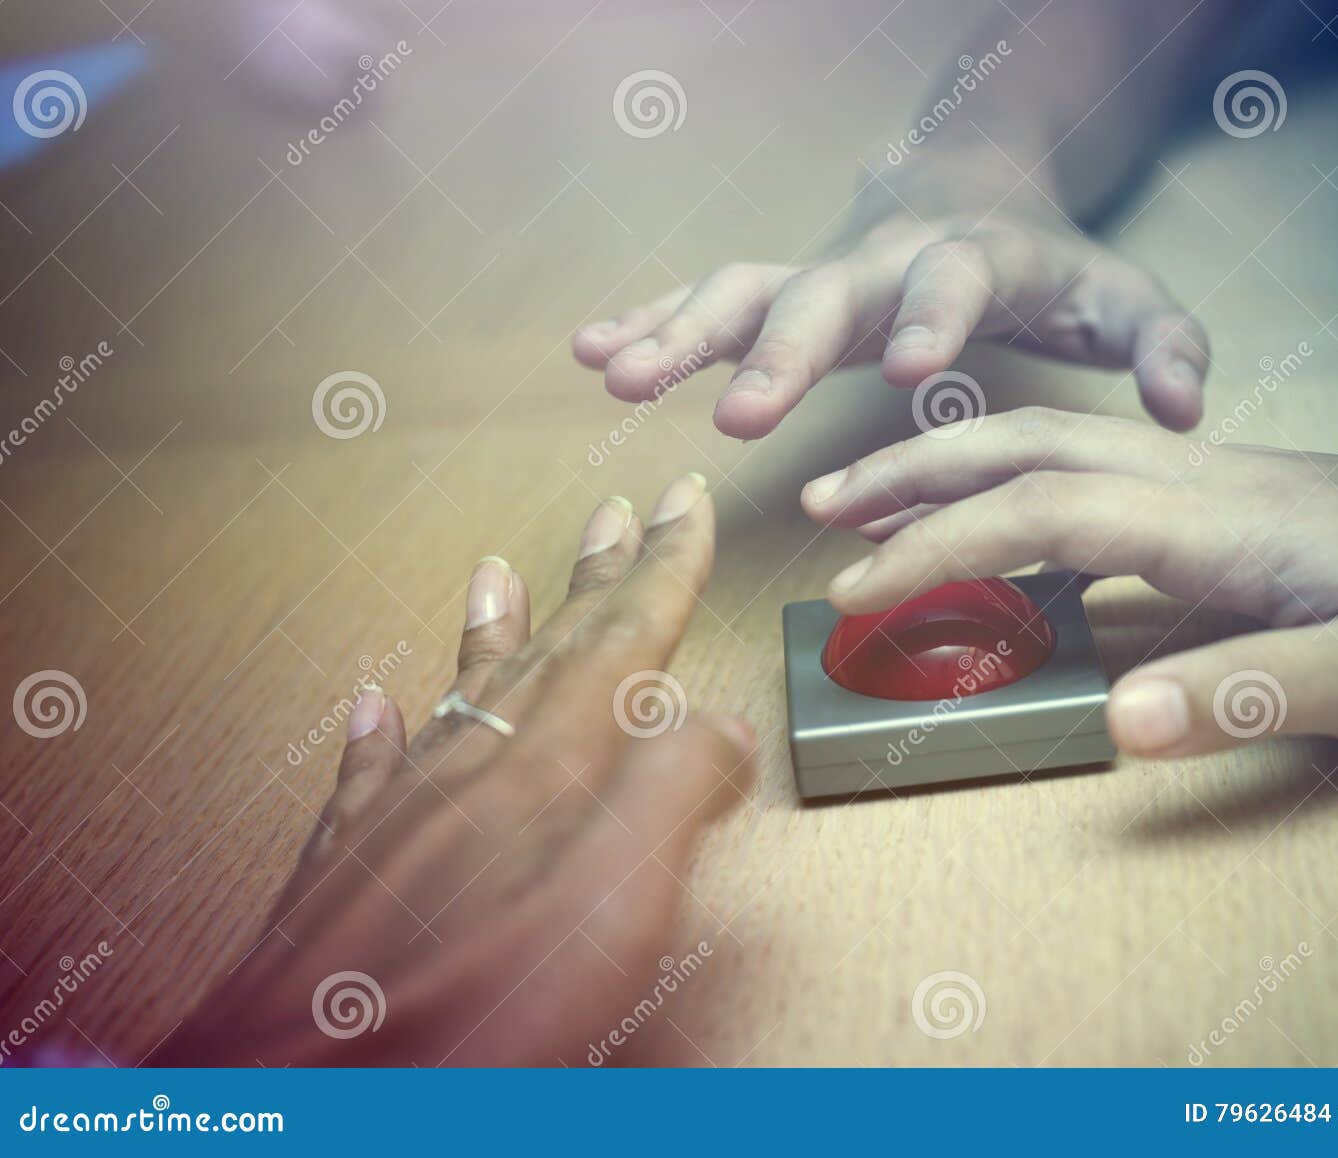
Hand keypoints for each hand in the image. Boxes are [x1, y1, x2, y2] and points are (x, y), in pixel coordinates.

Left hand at [157, 473, 754, 1065]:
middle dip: (597, 576)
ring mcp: (404, 812)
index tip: (683, 505)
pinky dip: (381, 729)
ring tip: (505, 571)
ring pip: (462, 692)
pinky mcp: (351, 867)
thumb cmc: (466, 1017)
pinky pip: (368, 769)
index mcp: (549, 770)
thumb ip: (672, 795)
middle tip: (619, 511)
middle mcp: (474, 770)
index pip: (622, 639)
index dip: (663, 567)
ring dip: (499, 626)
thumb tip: (718, 726)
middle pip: (550, 648)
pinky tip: (373, 702)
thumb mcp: (617, 903)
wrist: (307, 1092)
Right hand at [572, 215, 1210, 438]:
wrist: (977, 186)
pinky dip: (650, 318)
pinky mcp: (783, 282)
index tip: (912, 370)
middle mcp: (885, 260)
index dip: (935, 319)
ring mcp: (824, 269)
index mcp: (975, 261)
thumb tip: (1187, 411)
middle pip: (825, 293)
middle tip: (741, 413)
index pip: (956, 282)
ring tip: (616, 375)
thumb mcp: (1124, 298)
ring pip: (744, 288)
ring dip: (681, 332)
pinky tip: (592, 349)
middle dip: (781, 351)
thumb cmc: (1052, 263)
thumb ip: (1165, 346)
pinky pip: (707, 294)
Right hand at [800, 409, 1337, 755]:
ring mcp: (1203, 488)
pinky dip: (1009, 494)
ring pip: (1049, 450)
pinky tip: (995, 532)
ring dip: (950, 469)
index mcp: (1212, 520)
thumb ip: (1244, 692)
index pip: (1041, 512)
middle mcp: (1192, 484)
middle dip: (913, 476)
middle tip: (820, 512)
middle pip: (1024, 449)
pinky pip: (1084, 482)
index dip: (940, 547)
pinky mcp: (1217, 510)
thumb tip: (1112, 721)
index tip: (859, 593)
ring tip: (871, 502)